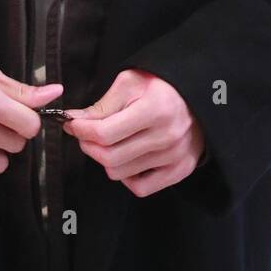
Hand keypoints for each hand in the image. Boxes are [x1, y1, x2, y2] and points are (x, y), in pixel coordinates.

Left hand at [62, 68, 205, 196]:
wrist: (197, 96)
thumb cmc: (160, 86)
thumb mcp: (130, 82)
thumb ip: (103, 105)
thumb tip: (75, 121)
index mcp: (155, 110)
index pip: (104, 133)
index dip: (81, 130)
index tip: (73, 124)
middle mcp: (166, 137)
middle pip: (109, 157)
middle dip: (88, 145)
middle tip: (85, 134)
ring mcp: (175, 157)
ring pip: (120, 173)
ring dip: (105, 159)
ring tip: (108, 143)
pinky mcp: (179, 170)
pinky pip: (141, 188)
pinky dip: (127, 177)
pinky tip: (126, 159)